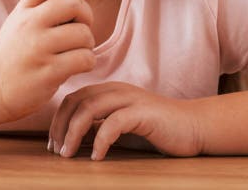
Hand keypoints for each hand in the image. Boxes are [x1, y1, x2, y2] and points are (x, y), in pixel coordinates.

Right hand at [0, 0, 95, 121]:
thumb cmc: (12, 55)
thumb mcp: (18, 22)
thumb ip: (42, 7)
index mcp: (24, 9)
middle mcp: (30, 24)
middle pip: (74, 3)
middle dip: (87, 16)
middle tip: (80, 29)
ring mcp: (39, 48)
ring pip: (84, 34)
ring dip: (88, 44)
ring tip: (75, 52)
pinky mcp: (49, 72)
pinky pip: (85, 58)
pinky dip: (87, 62)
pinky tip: (76, 67)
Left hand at [48, 81, 200, 159]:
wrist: (194, 127)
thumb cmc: (156, 129)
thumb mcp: (121, 126)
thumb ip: (98, 126)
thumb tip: (73, 139)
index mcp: (109, 90)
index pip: (72, 98)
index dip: (58, 120)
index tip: (53, 144)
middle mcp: (117, 90)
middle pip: (76, 101)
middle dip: (61, 126)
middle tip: (57, 150)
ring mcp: (130, 99)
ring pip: (89, 109)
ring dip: (74, 132)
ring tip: (68, 154)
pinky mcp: (143, 113)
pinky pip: (113, 123)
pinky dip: (100, 141)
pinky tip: (97, 157)